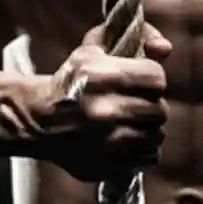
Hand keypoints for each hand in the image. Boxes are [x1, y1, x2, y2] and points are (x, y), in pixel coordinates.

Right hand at [41, 24, 171, 181]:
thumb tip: (165, 47)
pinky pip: (147, 159)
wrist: (37, 120)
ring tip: (132, 122)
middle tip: (136, 104)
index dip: (151, 77)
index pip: (157, 78)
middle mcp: (104, 111)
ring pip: (156, 136)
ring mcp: (105, 143)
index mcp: (102, 77)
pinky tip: (127, 141)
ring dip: (148, 128)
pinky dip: (142, 151)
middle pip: (159, 110)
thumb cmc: (71, 81)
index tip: (141, 80)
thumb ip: (135, 38)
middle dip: (150, 104)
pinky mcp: (106, 166)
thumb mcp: (93, 50)